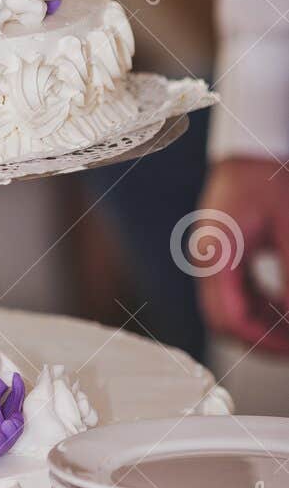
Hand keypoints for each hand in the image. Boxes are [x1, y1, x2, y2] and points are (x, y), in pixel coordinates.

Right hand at [198, 157, 288, 353]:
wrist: (250, 146)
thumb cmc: (266, 175)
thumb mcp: (288, 225)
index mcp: (217, 253)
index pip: (230, 317)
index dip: (263, 341)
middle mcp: (207, 259)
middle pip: (222, 320)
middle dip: (260, 339)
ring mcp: (211, 257)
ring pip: (228, 309)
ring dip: (261, 324)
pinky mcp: (221, 253)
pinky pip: (234, 292)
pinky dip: (260, 306)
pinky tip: (285, 306)